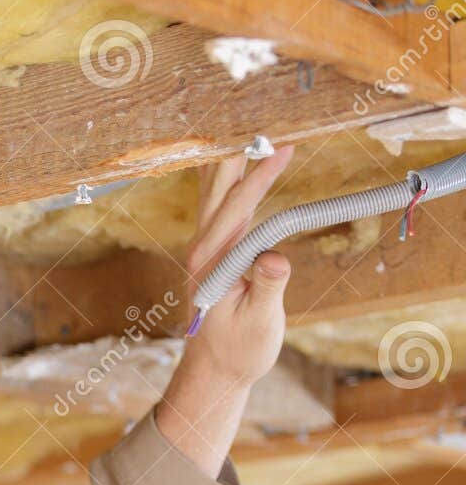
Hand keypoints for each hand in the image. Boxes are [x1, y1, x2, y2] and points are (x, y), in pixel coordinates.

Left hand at [182, 146, 294, 386]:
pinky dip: (233, 180)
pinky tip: (239, 162)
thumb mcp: (259, 324)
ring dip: (231, 160)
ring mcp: (205, 251)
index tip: (283, 147)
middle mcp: (201, 251)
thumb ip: (266, 289)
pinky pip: (223, 208)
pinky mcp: (215, 255)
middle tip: (252, 112)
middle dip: (237, 152)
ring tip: (244, 123)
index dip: (261, 177)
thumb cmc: (238, 352)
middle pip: (218, 190)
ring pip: (216, 195)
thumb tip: (274, 260)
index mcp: (209, 263)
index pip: (237, 209)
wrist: (215, 372)